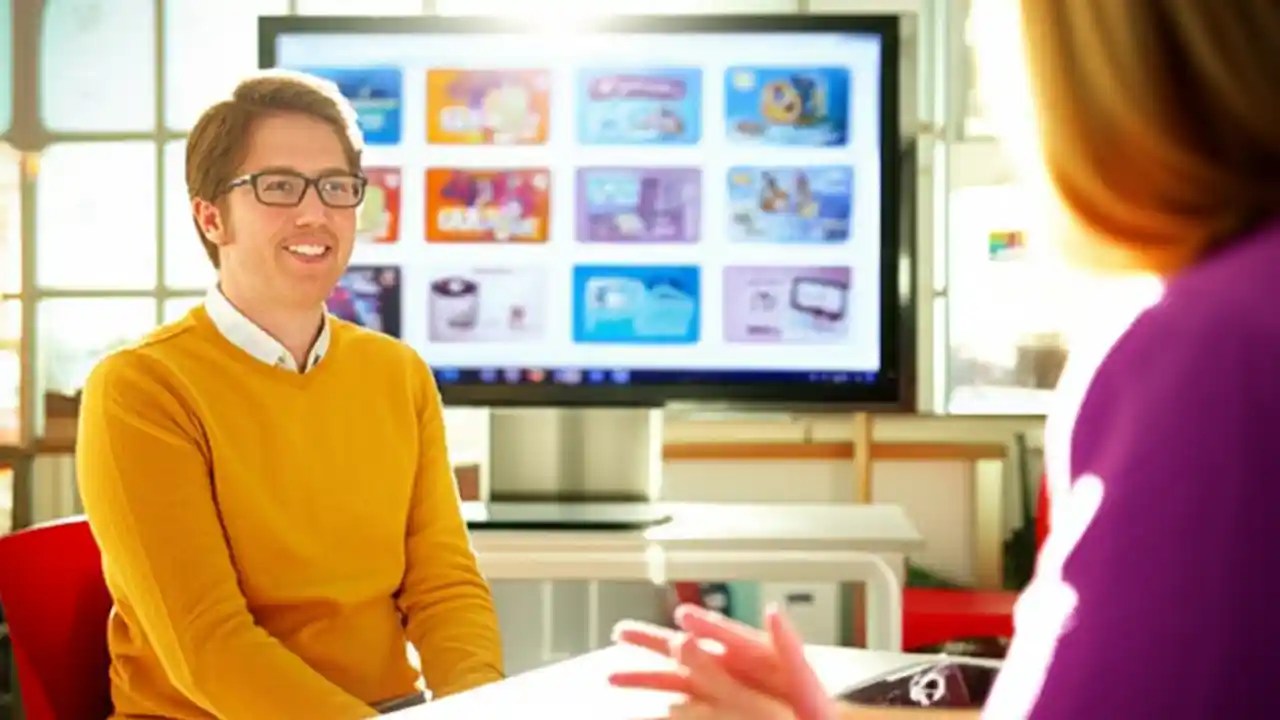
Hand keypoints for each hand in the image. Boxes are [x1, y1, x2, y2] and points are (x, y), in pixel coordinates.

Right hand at [610, 604, 835, 719]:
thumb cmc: (813, 706)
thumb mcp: (804, 675)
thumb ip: (787, 645)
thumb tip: (774, 612)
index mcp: (751, 653)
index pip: (720, 633)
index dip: (702, 624)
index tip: (683, 616)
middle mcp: (729, 667)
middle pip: (684, 650)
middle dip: (652, 641)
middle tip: (621, 631)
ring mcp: (720, 688)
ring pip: (675, 679)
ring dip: (645, 677)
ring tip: (613, 676)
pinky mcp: (717, 707)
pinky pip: (684, 704)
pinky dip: (662, 705)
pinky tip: (645, 709)